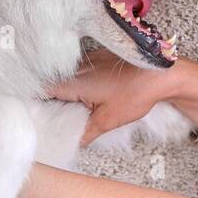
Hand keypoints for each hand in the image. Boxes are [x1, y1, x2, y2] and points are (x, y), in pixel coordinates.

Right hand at [47, 47, 184, 147]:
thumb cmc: (135, 93)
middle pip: (52, 83)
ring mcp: (88, 59)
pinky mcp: (99, 56)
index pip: (41, 90)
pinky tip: (89, 95)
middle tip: (54, 117)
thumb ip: (86, 132)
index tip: (37, 116)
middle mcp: (77, 67)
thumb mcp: (108, 120)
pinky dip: (80, 82)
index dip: (36, 103)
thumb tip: (75, 141)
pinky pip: (81, 69)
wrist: (161, 74)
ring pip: (67, 76)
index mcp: (73, 81)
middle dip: (51, 100)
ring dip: (67, 91)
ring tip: (72, 108)